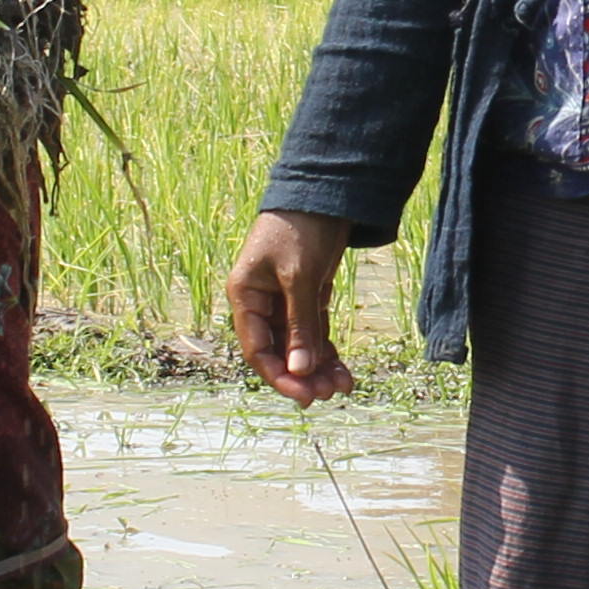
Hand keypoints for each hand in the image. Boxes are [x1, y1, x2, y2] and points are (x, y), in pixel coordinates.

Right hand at [223, 209, 359, 403]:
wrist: (326, 192)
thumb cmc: (302, 229)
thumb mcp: (300, 279)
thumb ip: (300, 326)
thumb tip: (300, 371)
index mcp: (245, 295)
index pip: (257, 349)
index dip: (278, 375)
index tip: (303, 395)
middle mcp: (261, 302)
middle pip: (280, 351)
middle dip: (303, 374)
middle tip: (328, 395)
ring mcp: (285, 300)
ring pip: (300, 346)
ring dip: (319, 368)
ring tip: (343, 387)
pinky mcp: (307, 296)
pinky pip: (314, 333)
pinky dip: (328, 352)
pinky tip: (343, 372)